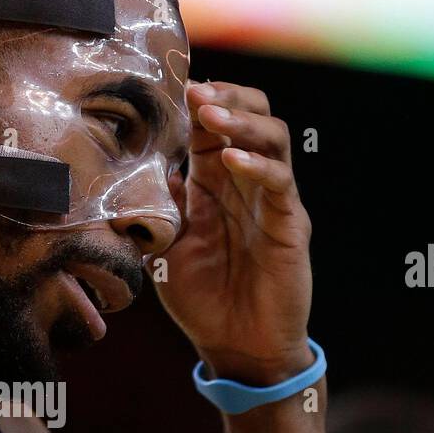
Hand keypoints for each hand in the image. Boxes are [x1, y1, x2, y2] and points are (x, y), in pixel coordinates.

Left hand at [155, 79, 312, 383]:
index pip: (210, 129)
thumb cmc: (203, 300)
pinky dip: (257, 165)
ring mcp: (271, 200)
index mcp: (214, 185)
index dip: (198, 104)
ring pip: (273, 137)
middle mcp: (245, 184)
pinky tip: (231, 161)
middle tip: (199, 93)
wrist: (237, 346)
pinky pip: (279, 182)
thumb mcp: (165, 251)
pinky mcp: (290, 223)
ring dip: (242, 121)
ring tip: (213, 116)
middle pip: (251, 116)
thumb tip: (143, 172)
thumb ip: (158, 212)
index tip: (177, 86)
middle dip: (227, 98)